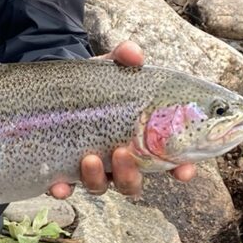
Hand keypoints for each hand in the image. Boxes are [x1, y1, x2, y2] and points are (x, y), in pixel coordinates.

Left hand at [48, 40, 196, 199]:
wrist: (58, 90)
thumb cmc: (97, 84)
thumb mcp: (110, 70)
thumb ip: (123, 59)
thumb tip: (133, 53)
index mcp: (140, 140)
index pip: (169, 161)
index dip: (181, 169)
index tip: (184, 171)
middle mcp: (118, 160)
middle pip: (132, 182)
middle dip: (130, 175)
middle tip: (122, 153)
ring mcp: (92, 169)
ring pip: (101, 186)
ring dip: (97, 178)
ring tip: (89, 158)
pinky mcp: (64, 171)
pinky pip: (66, 188)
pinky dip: (64, 189)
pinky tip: (59, 185)